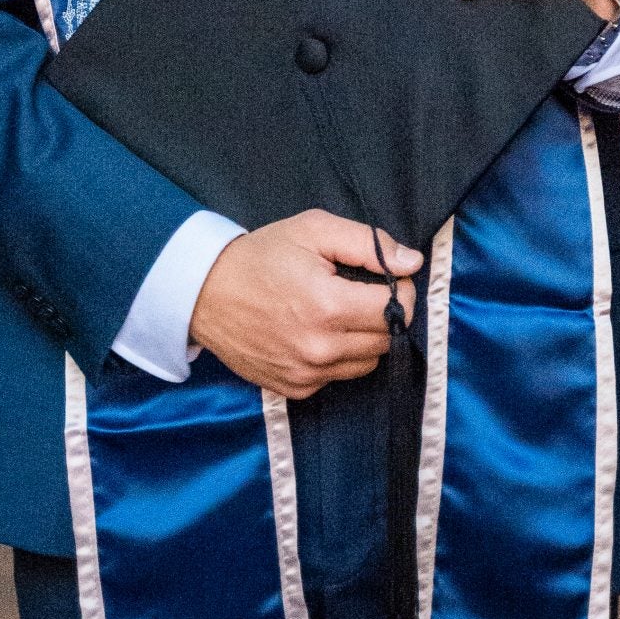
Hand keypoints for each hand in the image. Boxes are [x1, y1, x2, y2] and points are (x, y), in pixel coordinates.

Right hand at [188, 210, 420, 400]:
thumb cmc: (262, 255)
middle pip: (386, 338)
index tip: (388, 277)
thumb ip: (369, 244)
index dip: (401, 289)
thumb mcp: (314, 230)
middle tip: (361, 290)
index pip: (396, 309)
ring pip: (368, 362)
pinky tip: (319, 332)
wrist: (207, 293)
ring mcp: (307, 374)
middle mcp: (320, 348)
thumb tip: (412, 262)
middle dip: (384, 312)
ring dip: (365, 337)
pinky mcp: (295, 388)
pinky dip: (340, 356)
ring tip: (340, 311)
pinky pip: (339, 377)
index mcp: (328, 306)